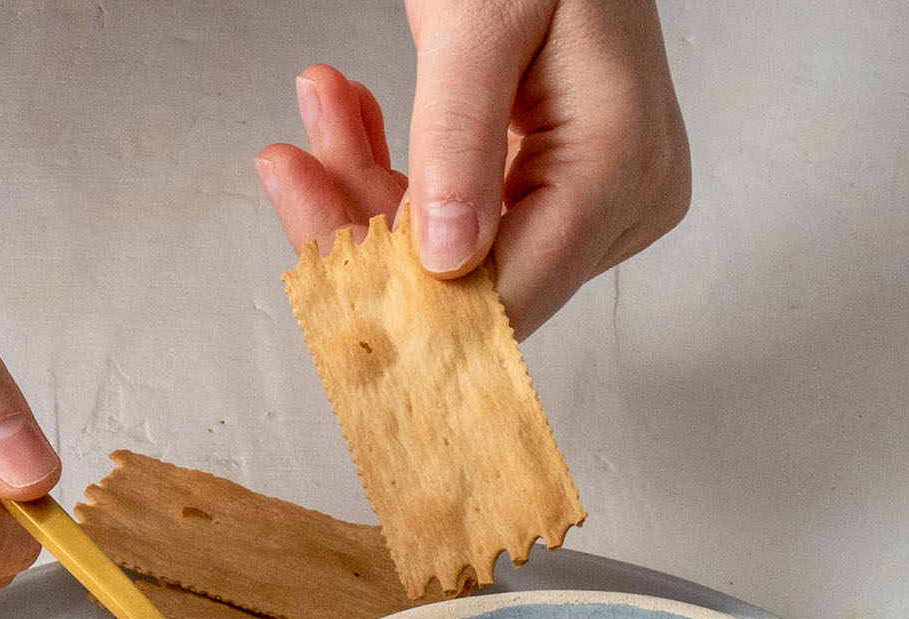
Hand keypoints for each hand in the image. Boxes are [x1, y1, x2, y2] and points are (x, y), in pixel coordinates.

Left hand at [256, 0, 689, 338]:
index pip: (509, 294)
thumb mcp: (485, 17)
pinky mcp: (558, 180)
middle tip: (290, 164)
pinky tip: (352, 116)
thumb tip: (444, 258)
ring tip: (321, 106)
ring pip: (454, 250)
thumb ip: (460, 135)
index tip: (326, 262)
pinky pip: (462, 212)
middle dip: (368, 228)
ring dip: (368, 190)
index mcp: (618, 171)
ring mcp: (591, 196)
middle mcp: (618, 202)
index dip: (412, 300)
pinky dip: (398, 172)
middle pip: (472, 277)